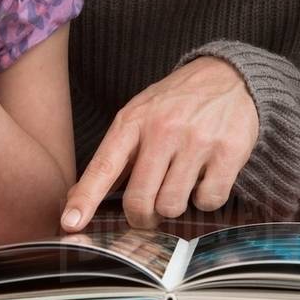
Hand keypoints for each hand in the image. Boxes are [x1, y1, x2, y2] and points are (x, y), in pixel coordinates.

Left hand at [61, 56, 258, 231]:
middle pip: (139, 199)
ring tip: (179, 185)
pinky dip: (205, 200)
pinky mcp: (228, 152)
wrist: (227, 76)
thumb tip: (78, 197)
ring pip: (172, 206)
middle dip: (141, 217)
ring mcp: (197, 141)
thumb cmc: (176, 103)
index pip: (103, 166)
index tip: (70, 223)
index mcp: (133, 121)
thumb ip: (113, 156)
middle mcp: (163, 129)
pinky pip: (208, 201)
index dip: (85, 199)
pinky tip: (204, 179)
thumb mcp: (139, 116)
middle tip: (147, 214)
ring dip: (174, 206)